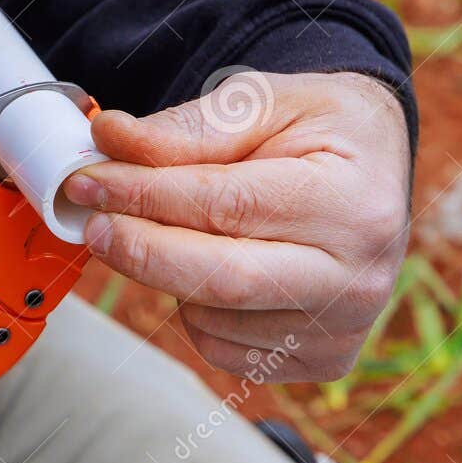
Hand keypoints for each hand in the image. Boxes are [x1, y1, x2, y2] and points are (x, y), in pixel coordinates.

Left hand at [63, 71, 410, 382]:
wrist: (373, 164)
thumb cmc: (321, 127)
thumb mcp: (265, 101)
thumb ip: (188, 128)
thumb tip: (109, 140)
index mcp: (355, 205)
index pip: (227, 205)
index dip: (145, 195)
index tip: (88, 181)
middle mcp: (359, 279)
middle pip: (221, 280)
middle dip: (141, 250)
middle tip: (92, 221)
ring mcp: (343, 330)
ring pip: (212, 319)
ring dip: (166, 277)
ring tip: (172, 228)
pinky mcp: (322, 362)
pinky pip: (223, 348)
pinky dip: (193, 310)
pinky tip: (210, 266)